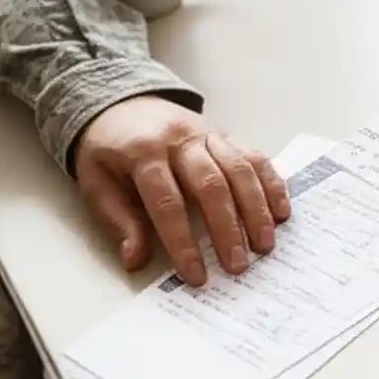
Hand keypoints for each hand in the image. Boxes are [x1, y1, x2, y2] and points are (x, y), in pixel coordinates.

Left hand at [74, 96, 290, 286]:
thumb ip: (119, 221)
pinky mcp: (227, 134)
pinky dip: (272, 184)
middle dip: (228, 229)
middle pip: (211, 185)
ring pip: (239, 169)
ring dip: (256, 210)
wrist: (123, 103)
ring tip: (265, 245)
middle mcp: (180, 140)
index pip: (166, 202)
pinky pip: (255, 156)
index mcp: (142, 153)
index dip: (183, 242)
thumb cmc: (109, 151)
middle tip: (239, 265)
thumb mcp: (96, 184)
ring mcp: (208, 134)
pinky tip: (282, 212)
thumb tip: (135, 259)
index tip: (196, 275)